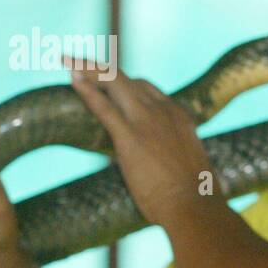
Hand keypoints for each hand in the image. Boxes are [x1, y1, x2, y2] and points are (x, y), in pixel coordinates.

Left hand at [66, 57, 215, 229]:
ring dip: (90, 69)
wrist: (196, 206)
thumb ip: (185, 162)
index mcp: (180, 118)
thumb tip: (188, 175)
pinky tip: (72, 78)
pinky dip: (86, 90)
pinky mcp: (129, 137)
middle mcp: (163, 112)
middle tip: (80, 62)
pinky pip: (103, 106)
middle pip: (129, 80)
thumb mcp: (195, 169)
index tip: (110, 85)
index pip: (149, 90)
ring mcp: (146, 122)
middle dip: (102, 69)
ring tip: (68, 61)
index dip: (126, 85)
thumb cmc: (199, 197)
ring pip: (115, 82)